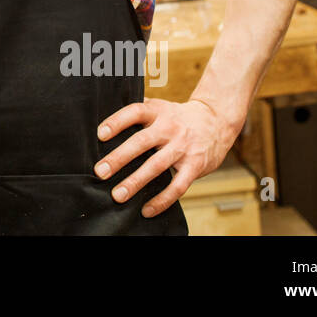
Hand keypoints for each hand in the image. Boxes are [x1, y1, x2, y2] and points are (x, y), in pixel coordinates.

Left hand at [93, 97, 237, 217]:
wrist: (216, 121)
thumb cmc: (178, 116)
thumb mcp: (160, 106)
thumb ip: (138, 110)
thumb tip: (104, 111)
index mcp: (158, 111)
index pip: (135, 112)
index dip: (117, 122)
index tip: (100, 135)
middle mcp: (169, 128)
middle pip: (141, 142)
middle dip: (119, 158)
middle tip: (100, 171)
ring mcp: (183, 148)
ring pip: (157, 166)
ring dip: (136, 182)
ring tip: (117, 195)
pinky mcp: (195, 166)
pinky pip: (177, 186)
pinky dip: (162, 200)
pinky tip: (146, 210)